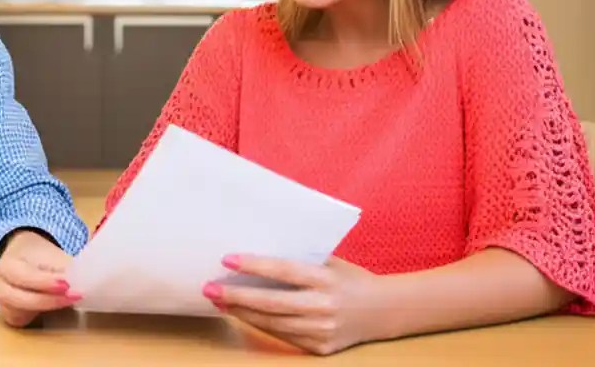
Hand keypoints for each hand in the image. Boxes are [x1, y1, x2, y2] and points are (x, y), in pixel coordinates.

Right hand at [0, 229, 80, 326]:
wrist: (25, 257)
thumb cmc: (39, 256)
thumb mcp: (52, 255)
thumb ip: (66, 268)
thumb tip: (87, 279)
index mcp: (8, 263)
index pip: (24, 275)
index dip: (45, 282)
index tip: (67, 284)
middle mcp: (0, 283)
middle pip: (19, 297)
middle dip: (47, 299)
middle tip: (73, 296)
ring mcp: (2, 301)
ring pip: (19, 311)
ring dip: (45, 308)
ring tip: (68, 302)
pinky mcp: (9, 314)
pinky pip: (21, 320)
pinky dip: (37, 316)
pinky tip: (54, 310)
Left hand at [204, 254, 385, 355]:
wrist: (384, 310)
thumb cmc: (350, 279)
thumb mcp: (330, 262)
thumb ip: (300, 258)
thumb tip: (257, 246)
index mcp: (326, 279)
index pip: (284, 271)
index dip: (254, 267)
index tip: (227, 260)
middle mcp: (324, 307)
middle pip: (272, 303)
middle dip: (236, 296)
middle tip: (210, 289)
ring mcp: (322, 330)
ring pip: (273, 323)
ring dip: (242, 313)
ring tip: (220, 302)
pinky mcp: (320, 347)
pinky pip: (283, 336)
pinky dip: (260, 325)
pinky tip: (243, 315)